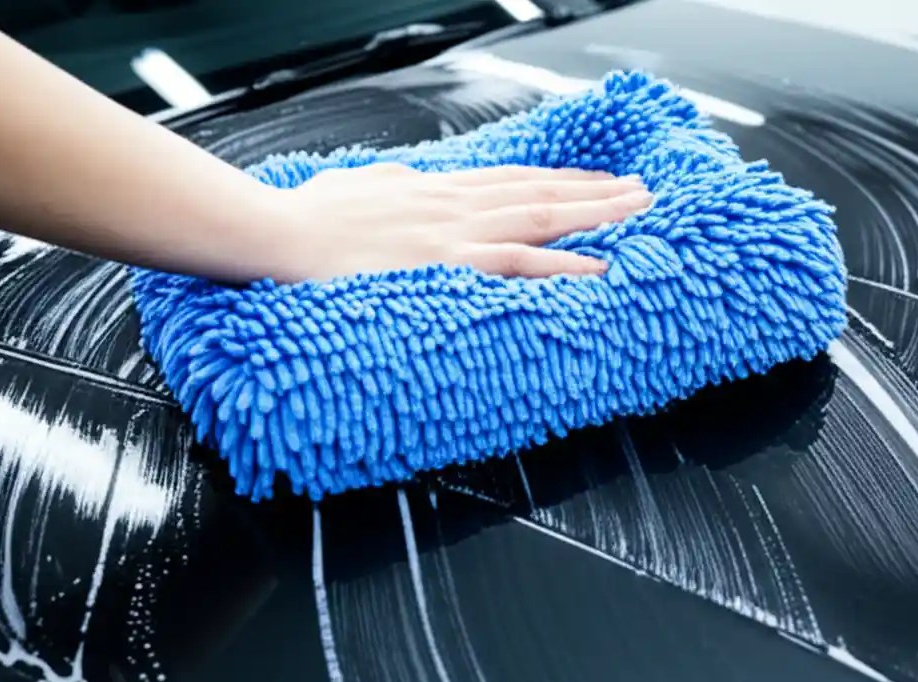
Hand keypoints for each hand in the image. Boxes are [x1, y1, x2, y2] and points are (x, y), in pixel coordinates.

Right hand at [267, 163, 651, 282]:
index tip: (593, 179)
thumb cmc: (307, 220)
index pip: (512, 179)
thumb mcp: (357, 190)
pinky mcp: (448, 263)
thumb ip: (392, 187)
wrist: (278, 236)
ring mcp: (455, 232)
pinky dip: (564, 264)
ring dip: (596, 214)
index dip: (558, 179)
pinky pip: (521, 262)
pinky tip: (599, 266)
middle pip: (540, 191)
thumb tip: (406, 184)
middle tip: (639, 189)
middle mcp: (455, 204)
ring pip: (542, 217)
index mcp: (434, 189)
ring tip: (638, 211)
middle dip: (594, 191)